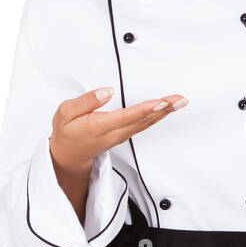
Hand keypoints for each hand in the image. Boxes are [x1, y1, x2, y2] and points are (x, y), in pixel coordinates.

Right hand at [49, 86, 188, 219]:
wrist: (68, 155)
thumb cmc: (67, 132)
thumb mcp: (65, 113)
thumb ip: (86, 101)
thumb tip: (106, 91)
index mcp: (98, 126)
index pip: (125, 117)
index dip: (144, 109)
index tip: (159, 102)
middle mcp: (114, 133)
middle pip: (142, 120)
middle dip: (162, 109)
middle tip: (179, 99)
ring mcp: (121, 135)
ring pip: (147, 122)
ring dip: (165, 112)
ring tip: (180, 101)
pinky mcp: (125, 134)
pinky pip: (145, 124)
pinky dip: (158, 115)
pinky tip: (167, 108)